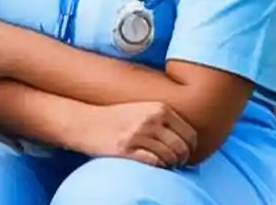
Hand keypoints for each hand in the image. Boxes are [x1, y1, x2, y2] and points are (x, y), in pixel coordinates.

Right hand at [73, 101, 197, 168]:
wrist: (85, 122)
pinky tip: (150, 164)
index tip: (184, 154)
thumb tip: (191, 142)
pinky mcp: (126, 149)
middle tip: (174, 163)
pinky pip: (153, 163)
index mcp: (158, 108)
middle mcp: (150, 120)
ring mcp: (138, 135)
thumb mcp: (143, 109)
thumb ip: (165, 120)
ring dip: (169, 165)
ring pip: (169, 158)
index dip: (190, 148)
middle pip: (182, 148)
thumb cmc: (116, 118)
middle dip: (181, 160)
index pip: (190, 134)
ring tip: (162, 164)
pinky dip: (156, 167)